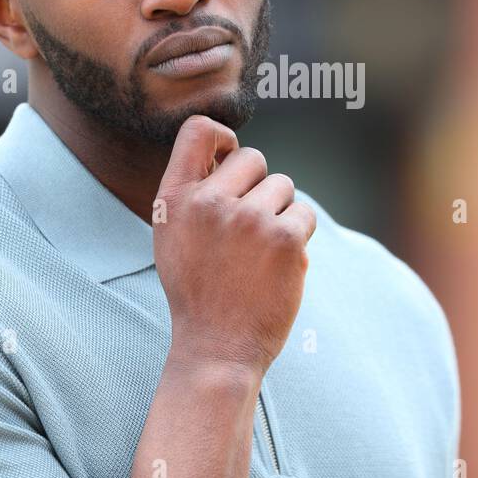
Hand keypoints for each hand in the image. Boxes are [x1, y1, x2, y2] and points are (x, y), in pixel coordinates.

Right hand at [153, 114, 316, 375]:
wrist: (217, 347)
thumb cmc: (198, 291)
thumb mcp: (173, 238)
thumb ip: (193, 192)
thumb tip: (229, 151)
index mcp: (175, 199)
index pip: (198, 130)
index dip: (222, 137)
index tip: (229, 160)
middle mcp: (209, 203)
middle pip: (253, 158)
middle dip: (258, 186)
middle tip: (248, 229)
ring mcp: (249, 219)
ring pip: (283, 186)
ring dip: (280, 213)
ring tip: (260, 252)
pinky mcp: (286, 239)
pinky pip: (304, 213)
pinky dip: (299, 235)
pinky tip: (279, 264)